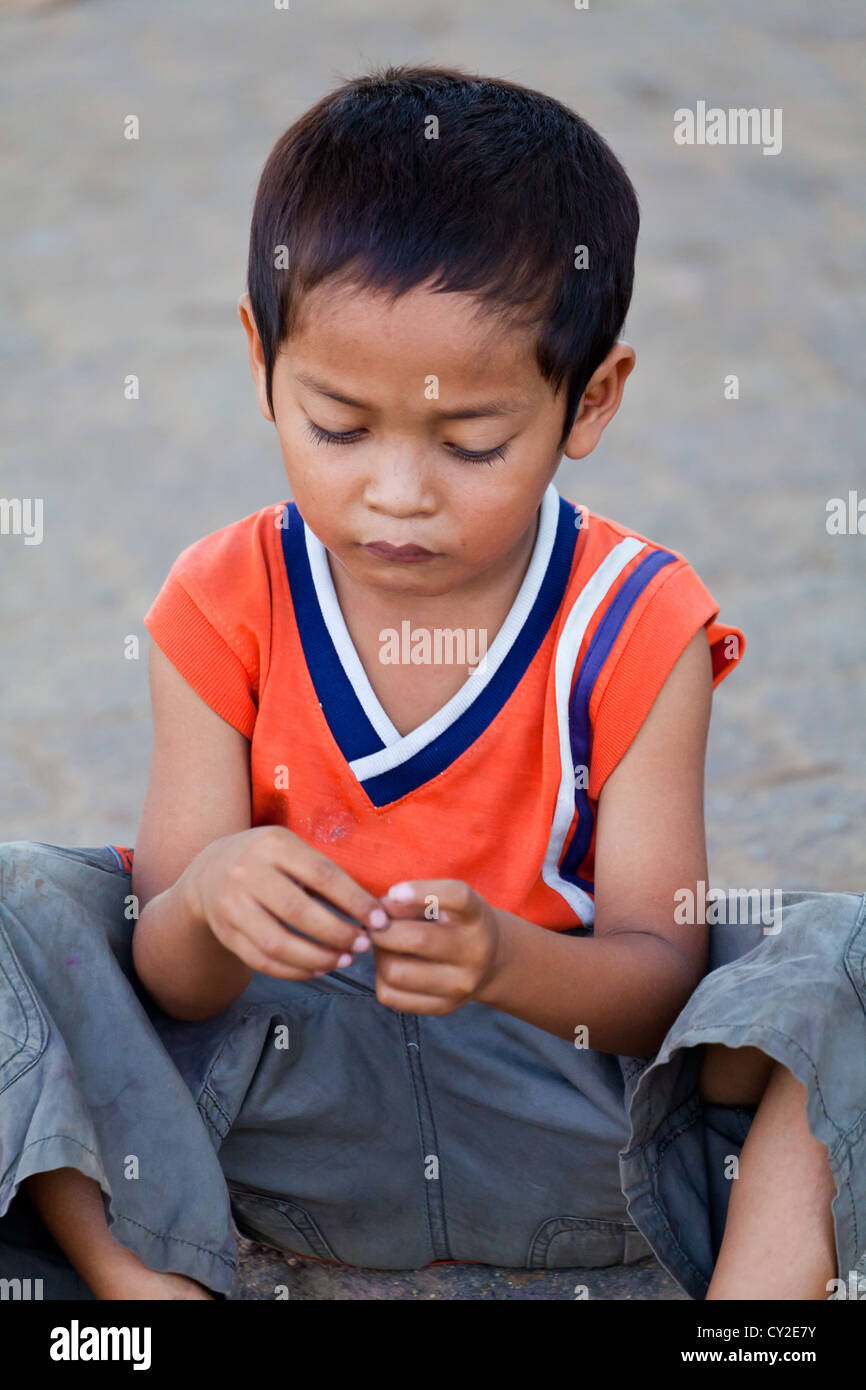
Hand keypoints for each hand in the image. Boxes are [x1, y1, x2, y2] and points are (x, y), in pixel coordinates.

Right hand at [184, 826, 389, 979]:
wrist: (209, 871)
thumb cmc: (268, 861)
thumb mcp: (291, 849)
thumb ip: (324, 874)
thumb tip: (373, 909)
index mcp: (273, 845)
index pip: (322, 875)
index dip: (355, 901)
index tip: (379, 920)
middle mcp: (247, 873)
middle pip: (299, 912)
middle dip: (338, 933)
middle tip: (364, 944)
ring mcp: (231, 905)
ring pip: (278, 943)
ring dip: (317, 958)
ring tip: (344, 959)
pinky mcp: (225, 933)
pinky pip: (262, 961)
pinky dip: (294, 971)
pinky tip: (318, 969)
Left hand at [369, 878, 504, 1014]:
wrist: (491, 963)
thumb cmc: (458, 923)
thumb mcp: (448, 902)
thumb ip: (417, 900)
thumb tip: (381, 910)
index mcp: (476, 916)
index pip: (457, 898)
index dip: (422, 892)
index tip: (394, 892)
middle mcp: (474, 952)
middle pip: (415, 940)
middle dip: (383, 928)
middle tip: (377, 923)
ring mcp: (460, 985)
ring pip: (395, 972)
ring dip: (379, 955)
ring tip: (385, 945)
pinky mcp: (443, 1007)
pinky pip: (390, 995)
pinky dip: (380, 978)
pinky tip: (392, 964)